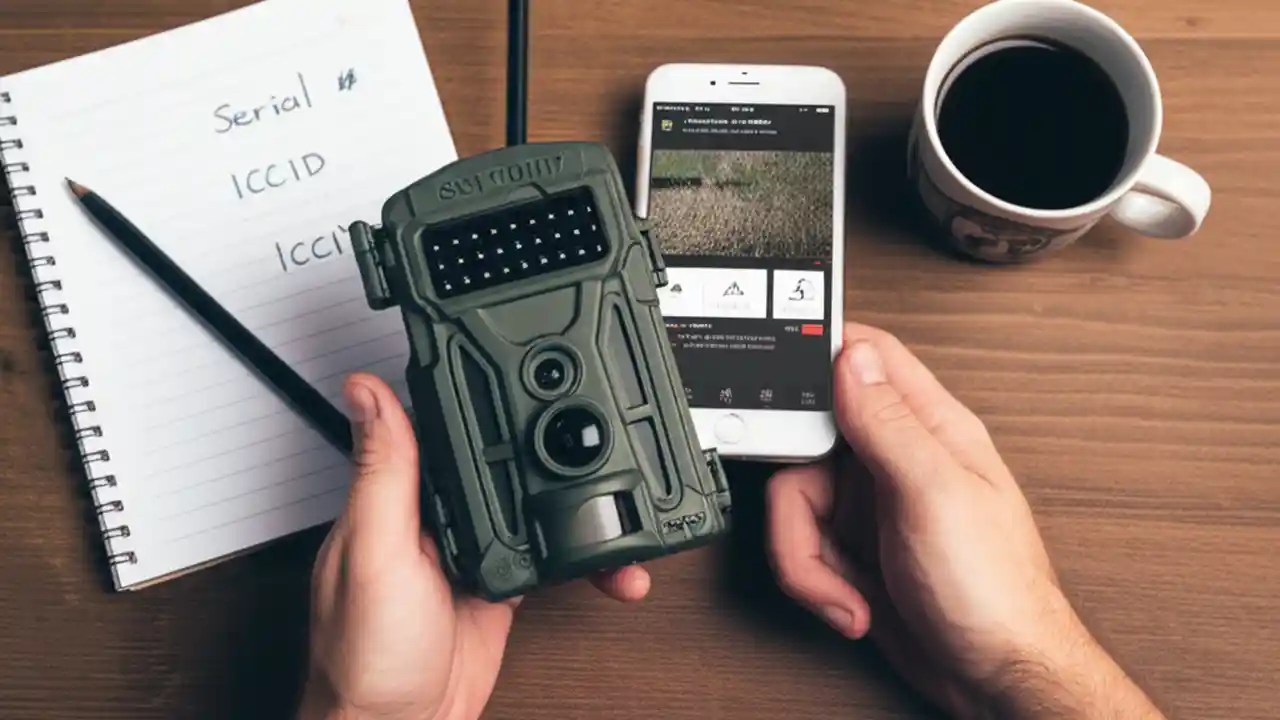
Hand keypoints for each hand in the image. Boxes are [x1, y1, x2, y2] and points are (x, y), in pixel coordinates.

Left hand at [298, 373, 649, 719]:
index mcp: (397, 494)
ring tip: (621, 495)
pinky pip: (551, 551)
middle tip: (599, 421)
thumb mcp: (375, 552)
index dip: (479, 388)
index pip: (440, 421)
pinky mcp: (501, 580)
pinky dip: (586, 555)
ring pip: (535, 501)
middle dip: (550, 439)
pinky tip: (606, 558)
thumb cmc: (364, 654)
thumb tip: (366, 388)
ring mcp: (472, 546)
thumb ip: (383, 472)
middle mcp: (433, 513)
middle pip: (501, 454)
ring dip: (580, 500)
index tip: (521, 357)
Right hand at [766, 324, 1163, 718]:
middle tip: (804, 522)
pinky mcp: (856, 551)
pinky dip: (814, 581)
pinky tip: (852, 604)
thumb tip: (851, 355)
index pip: (866, 357)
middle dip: (791, 489)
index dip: (817, 353)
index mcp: (929, 428)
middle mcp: (897, 460)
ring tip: (842, 589)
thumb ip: (889, 421)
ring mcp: (873, 506)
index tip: (776, 379)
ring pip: (796, 501)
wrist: (997, 679)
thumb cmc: (994, 592)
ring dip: (804, 555)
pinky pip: (803, 547)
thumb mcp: (935, 494)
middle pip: (807, 439)